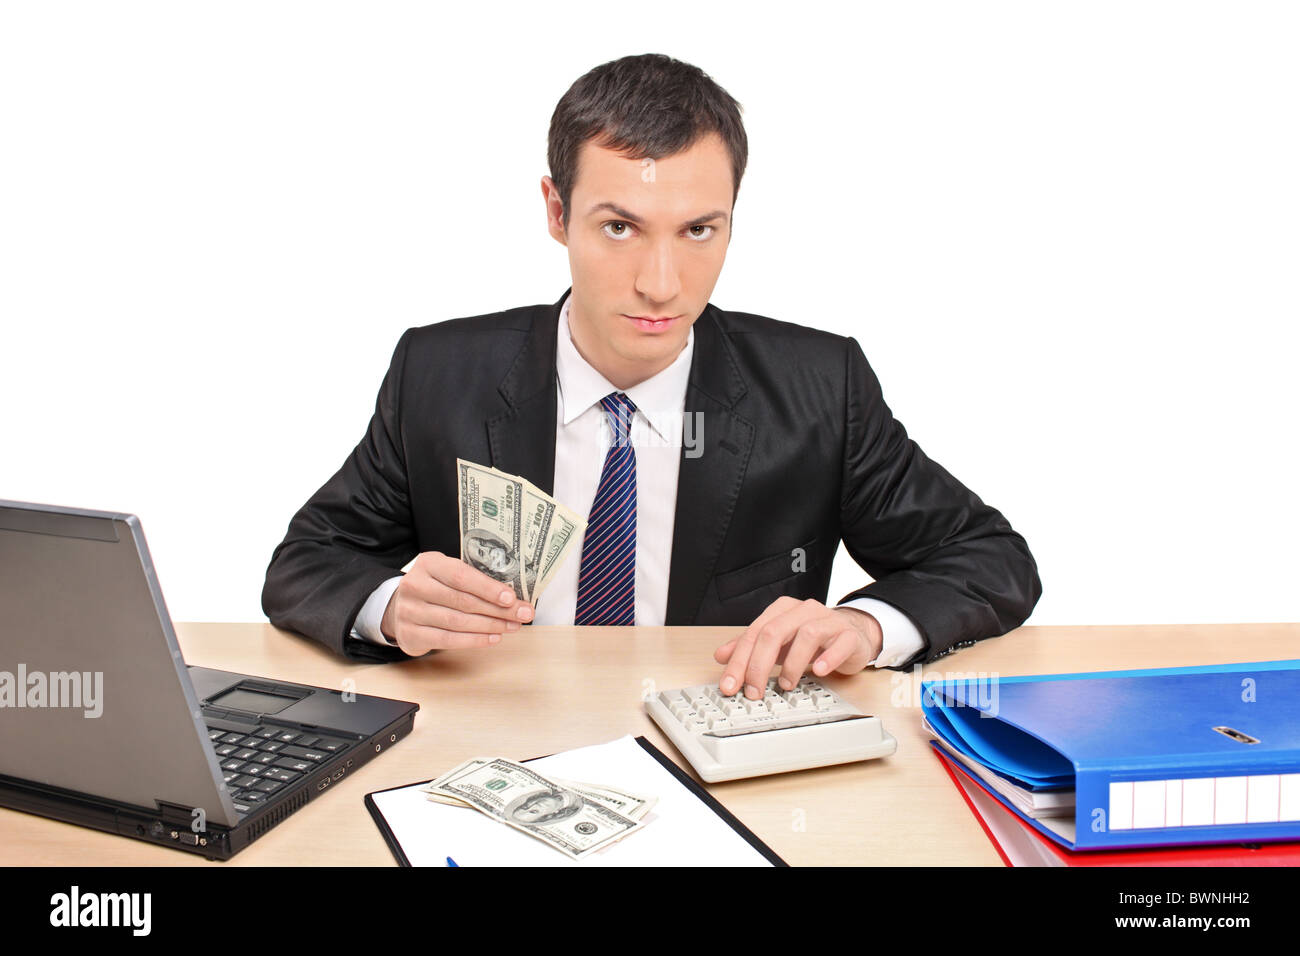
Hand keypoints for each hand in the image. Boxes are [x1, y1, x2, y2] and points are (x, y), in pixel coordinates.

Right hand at [380, 551, 533, 655]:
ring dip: (490, 626)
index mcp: (429, 564)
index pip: (461, 576)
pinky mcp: (410, 634)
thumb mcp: (448, 574)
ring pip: (457, 622)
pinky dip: (474, 641)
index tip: (511, 598)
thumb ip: (474, 580)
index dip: (488, 588)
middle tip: (522, 615)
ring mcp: (410, 611)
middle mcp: (415, 585)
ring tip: (511, 627)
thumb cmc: (435, 588)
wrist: (399, 607)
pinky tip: (492, 638)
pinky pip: (447, 640)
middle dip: (498, 610)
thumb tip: (513, 597)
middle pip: (463, 601)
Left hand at [713, 596, 882, 698]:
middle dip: (759, 664)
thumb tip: (720, 656)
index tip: (730, 685)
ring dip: (792, 664)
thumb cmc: (813, 639)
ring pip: (807, 635)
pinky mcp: (849, 635)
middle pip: (775, 632)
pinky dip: (828, 658)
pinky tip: (819, 671)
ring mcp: (828, 621)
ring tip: (785, 685)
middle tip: (754, 691)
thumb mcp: (778, 643)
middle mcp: (803, 611)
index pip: (754, 633)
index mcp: (782, 610)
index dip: (739, 661)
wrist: (852, 633)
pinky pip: (840, 643)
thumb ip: (749, 648)